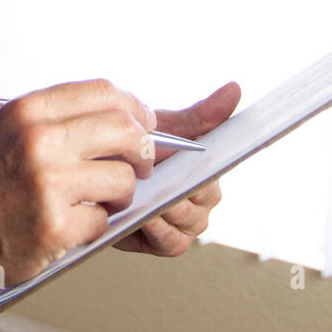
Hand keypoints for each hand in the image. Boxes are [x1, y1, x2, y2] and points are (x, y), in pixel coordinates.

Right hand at [0, 79, 157, 299]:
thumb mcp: (8, 132)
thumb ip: (57, 120)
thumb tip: (121, 117)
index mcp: (28, 111)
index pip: (104, 93)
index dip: (134, 108)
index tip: (144, 123)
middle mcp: (39, 140)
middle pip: (125, 131)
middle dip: (142, 150)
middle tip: (140, 166)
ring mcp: (48, 183)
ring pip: (123, 179)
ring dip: (119, 194)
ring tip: (96, 201)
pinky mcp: (55, 226)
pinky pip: (104, 220)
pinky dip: (94, 226)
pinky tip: (69, 225)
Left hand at [112, 80, 240, 256]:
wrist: (96, 169)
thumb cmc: (134, 148)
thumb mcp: (165, 128)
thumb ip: (201, 115)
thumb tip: (236, 88)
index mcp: (208, 172)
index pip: (216, 170)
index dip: (204, 165)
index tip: (185, 156)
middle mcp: (203, 201)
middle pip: (204, 197)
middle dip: (177, 183)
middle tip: (153, 171)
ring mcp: (187, 224)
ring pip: (189, 219)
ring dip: (164, 204)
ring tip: (142, 190)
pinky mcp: (166, 243)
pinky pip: (172, 240)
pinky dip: (156, 227)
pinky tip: (140, 213)